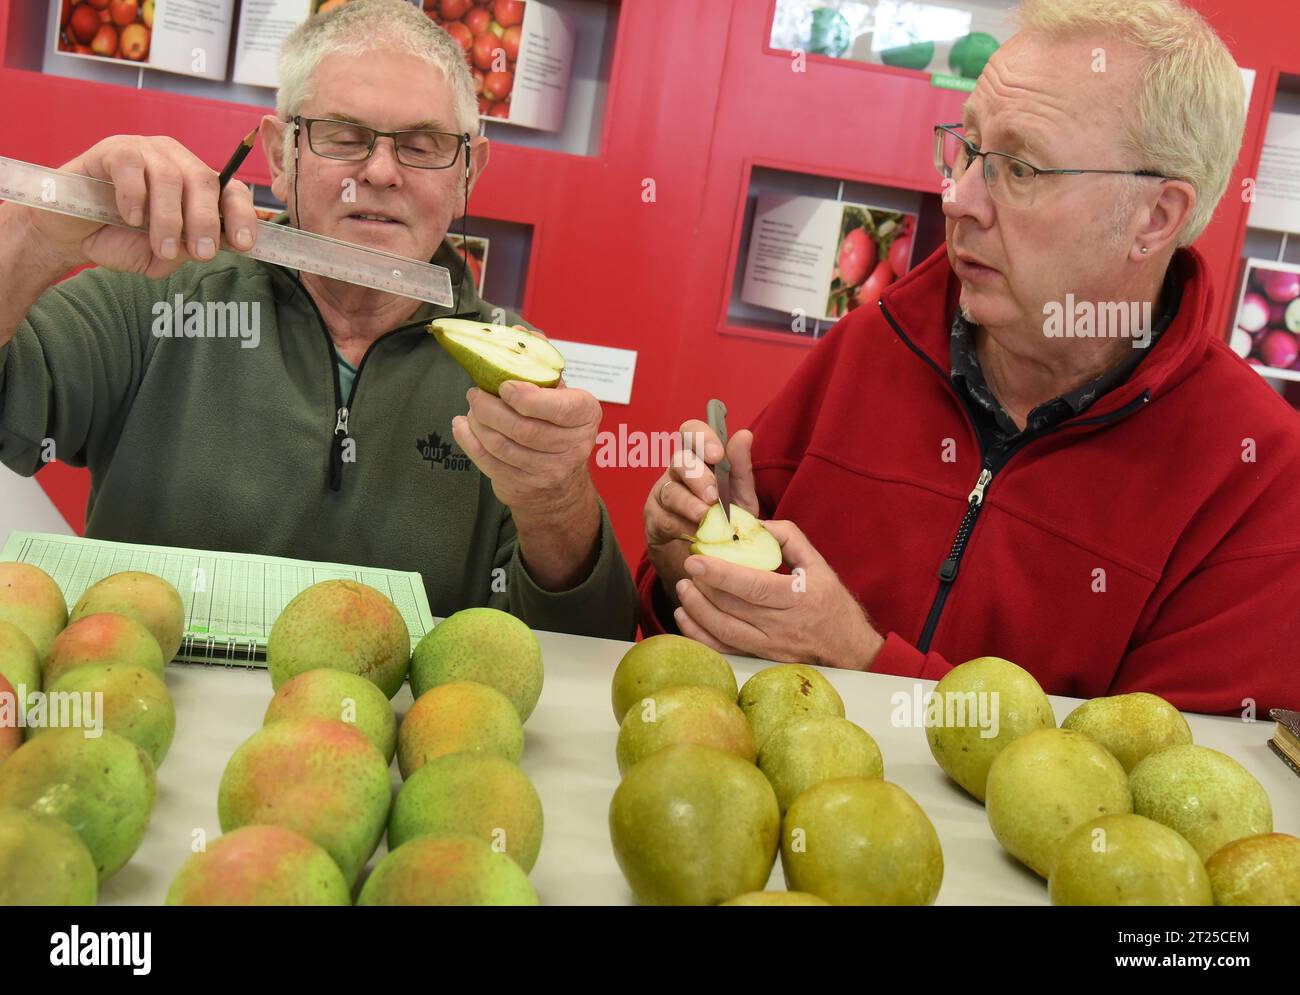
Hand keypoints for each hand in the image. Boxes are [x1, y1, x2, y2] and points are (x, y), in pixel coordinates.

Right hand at [23, 135, 257, 277]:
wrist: (73, 234)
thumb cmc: (122, 240)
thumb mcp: (164, 255)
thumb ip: (189, 249)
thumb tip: (214, 246)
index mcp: (198, 185)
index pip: (232, 192)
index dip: (242, 216)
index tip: (243, 244)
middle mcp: (177, 162)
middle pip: (204, 181)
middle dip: (206, 221)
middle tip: (202, 253)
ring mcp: (145, 151)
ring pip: (169, 177)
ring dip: (170, 219)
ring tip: (162, 248)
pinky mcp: (112, 150)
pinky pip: (131, 165)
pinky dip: (135, 195)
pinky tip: (132, 219)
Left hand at [452, 352, 603, 589]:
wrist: (561, 482)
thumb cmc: (556, 423)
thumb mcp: (559, 391)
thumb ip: (540, 362)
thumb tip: (519, 334)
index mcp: (585, 414)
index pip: (559, 409)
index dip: (528, 398)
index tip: (505, 386)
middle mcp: (574, 446)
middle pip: (524, 429)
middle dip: (491, 409)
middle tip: (474, 393)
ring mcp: (549, 472)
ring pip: (503, 446)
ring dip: (479, 424)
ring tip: (472, 408)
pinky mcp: (524, 486)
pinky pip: (489, 463)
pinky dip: (469, 442)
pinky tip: (462, 426)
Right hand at [643, 419, 758, 602]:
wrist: (707, 553)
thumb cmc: (724, 516)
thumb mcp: (740, 495)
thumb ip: (740, 468)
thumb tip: (744, 435)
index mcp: (700, 457)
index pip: (691, 432)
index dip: (701, 438)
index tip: (717, 455)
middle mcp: (678, 471)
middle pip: (680, 461)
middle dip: (698, 477)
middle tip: (714, 495)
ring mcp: (663, 495)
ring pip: (671, 492)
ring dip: (690, 504)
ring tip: (705, 517)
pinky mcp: (655, 520)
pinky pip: (665, 520)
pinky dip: (683, 528)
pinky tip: (697, 535)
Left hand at [672, 519, 883, 669]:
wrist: (848, 649)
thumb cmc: (830, 601)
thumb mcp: (817, 563)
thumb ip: (786, 537)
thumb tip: (750, 524)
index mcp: (798, 597)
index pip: (753, 586)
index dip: (720, 574)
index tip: (695, 561)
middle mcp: (783, 626)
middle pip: (733, 608)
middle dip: (703, 589)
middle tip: (687, 570)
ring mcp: (771, 648)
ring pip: (724, 632)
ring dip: (697, 611)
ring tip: (682, 590)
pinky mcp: (762, 660)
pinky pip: (725, 651)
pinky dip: (701, 636)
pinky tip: (686, 618)